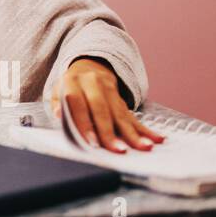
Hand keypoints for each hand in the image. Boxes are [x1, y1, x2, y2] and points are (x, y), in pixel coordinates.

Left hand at [48, 57, 164, 152]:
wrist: (88, 66)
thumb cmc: (70, 86)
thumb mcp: (58, 90)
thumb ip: (58, 104)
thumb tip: (59, 115)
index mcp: (72, 82)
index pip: (78, 103)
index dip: (84, 123)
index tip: (91, 142)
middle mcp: (93, 84)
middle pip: (102, 110)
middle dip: (110, 132)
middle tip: (118, 150)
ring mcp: (110, 90)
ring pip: (121, 114)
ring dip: (133, 134)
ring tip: (144, 147)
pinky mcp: (121, 99)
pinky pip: (133, 115)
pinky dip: (145, 130)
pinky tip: (157, 139)